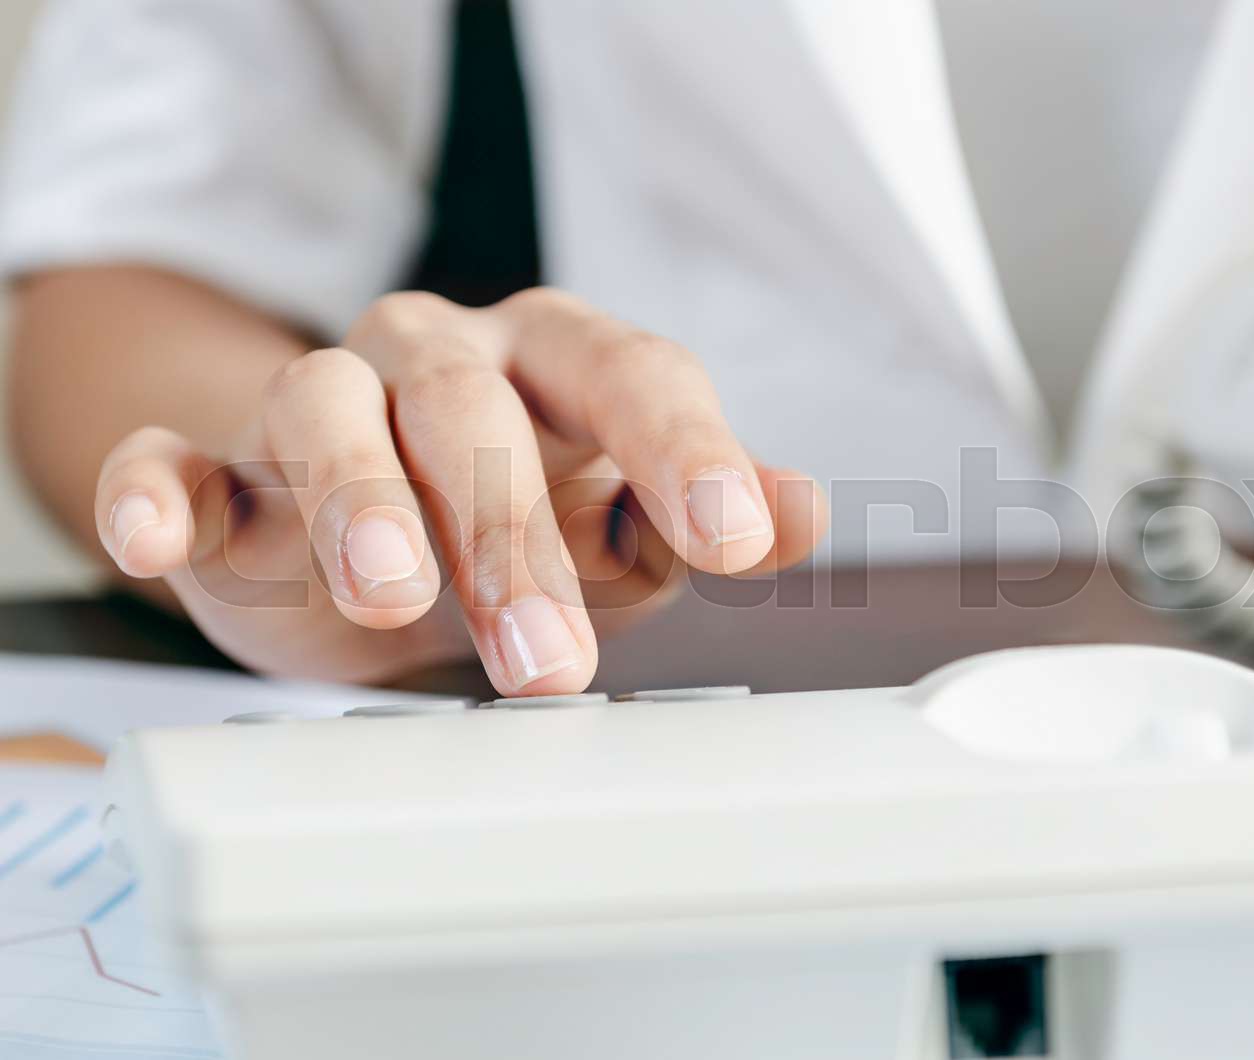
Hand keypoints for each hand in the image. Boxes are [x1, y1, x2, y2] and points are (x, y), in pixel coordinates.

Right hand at [92, 289, 825, 693]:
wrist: (369, 547)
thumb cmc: (517, 527)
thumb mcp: (620, 528)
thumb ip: (698, 514)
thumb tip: (802, 513)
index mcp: (556, 365)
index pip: (632, 377)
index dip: (683, 450)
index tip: (731, 540)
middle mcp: (440, 361)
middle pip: (475, 407)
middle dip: (516, 531)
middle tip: (552, 661)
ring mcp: (322, 402)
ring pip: (326, 407)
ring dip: (361, 497)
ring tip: (393, 592)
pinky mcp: (219, 469)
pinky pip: (176, 458)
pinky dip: (161, 489)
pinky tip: (163, 533)